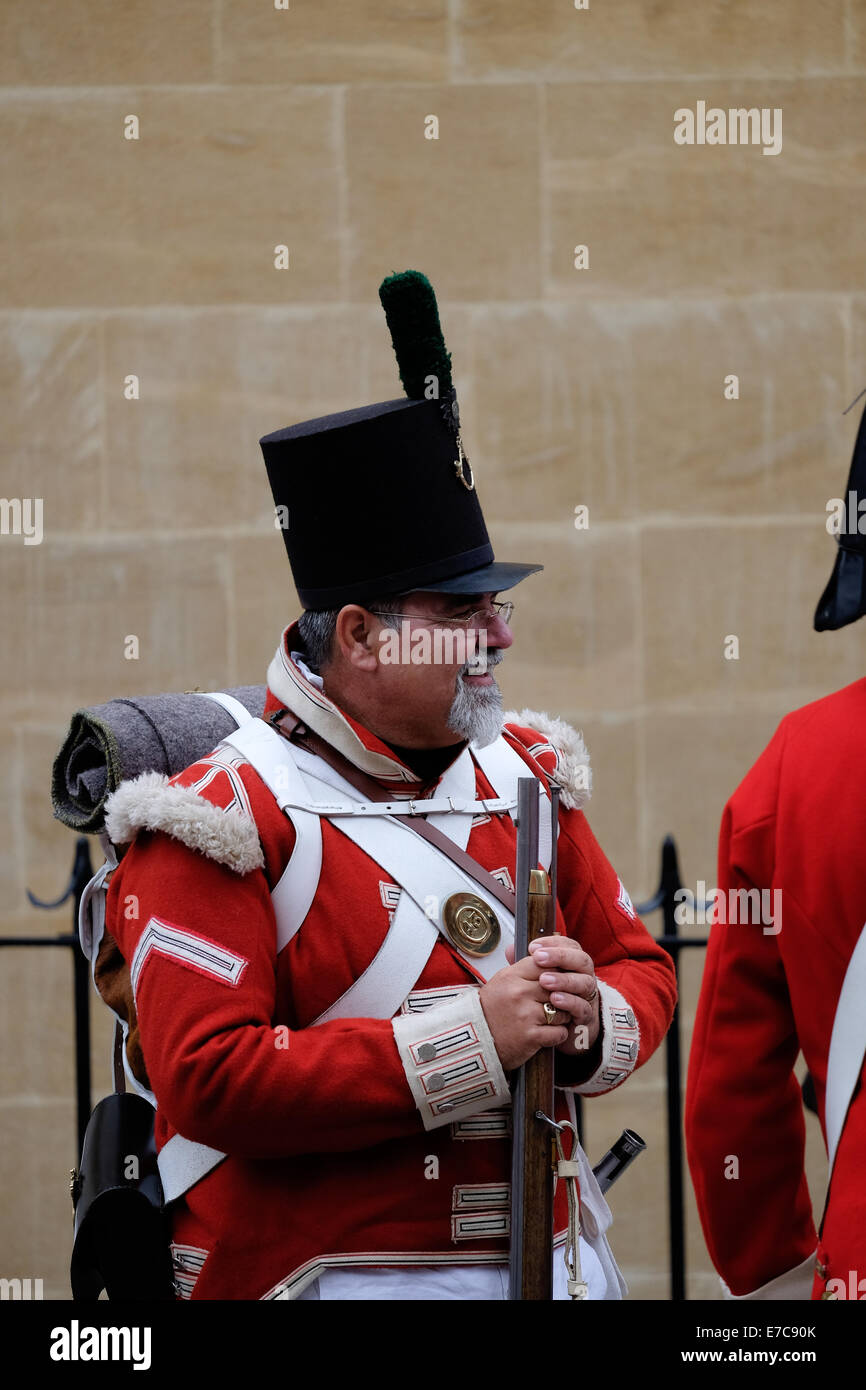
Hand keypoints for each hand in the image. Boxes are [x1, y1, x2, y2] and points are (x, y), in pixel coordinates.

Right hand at [478, 951, 569, 1071]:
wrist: (474, 1038)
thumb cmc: (490, 1010)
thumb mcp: (502, 982)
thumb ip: (523, 970)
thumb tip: (547, 959)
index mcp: (511, 976)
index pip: (545, 964)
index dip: (555, 973)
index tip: (557, 980)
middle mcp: (519, 993)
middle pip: (557, 987)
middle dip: (561, 996)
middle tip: (556, 1002)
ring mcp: (526, 1015)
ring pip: (562, 1011)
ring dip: (561, 1017)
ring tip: (549, 1019)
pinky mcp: (531, 1036)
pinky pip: (560, 1032)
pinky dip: (557, 1035)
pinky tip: (548, 1033)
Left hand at [527, 936, 599, 1055]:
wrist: (557, 1032)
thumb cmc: (547, 1000)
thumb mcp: (534, 980)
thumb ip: (526, 965)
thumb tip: (511, 950)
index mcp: (572, 964)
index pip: (569, 945)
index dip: (553, 943)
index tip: (533, 947)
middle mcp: (583, 976)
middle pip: (581, 960)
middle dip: (560, 956)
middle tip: (539, 958)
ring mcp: (586, 996)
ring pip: (584, 982)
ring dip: (564, 980)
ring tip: (544, 980)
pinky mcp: (585, 1016)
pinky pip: (583, 1007)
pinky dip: (570, 1002)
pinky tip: (555, 999)